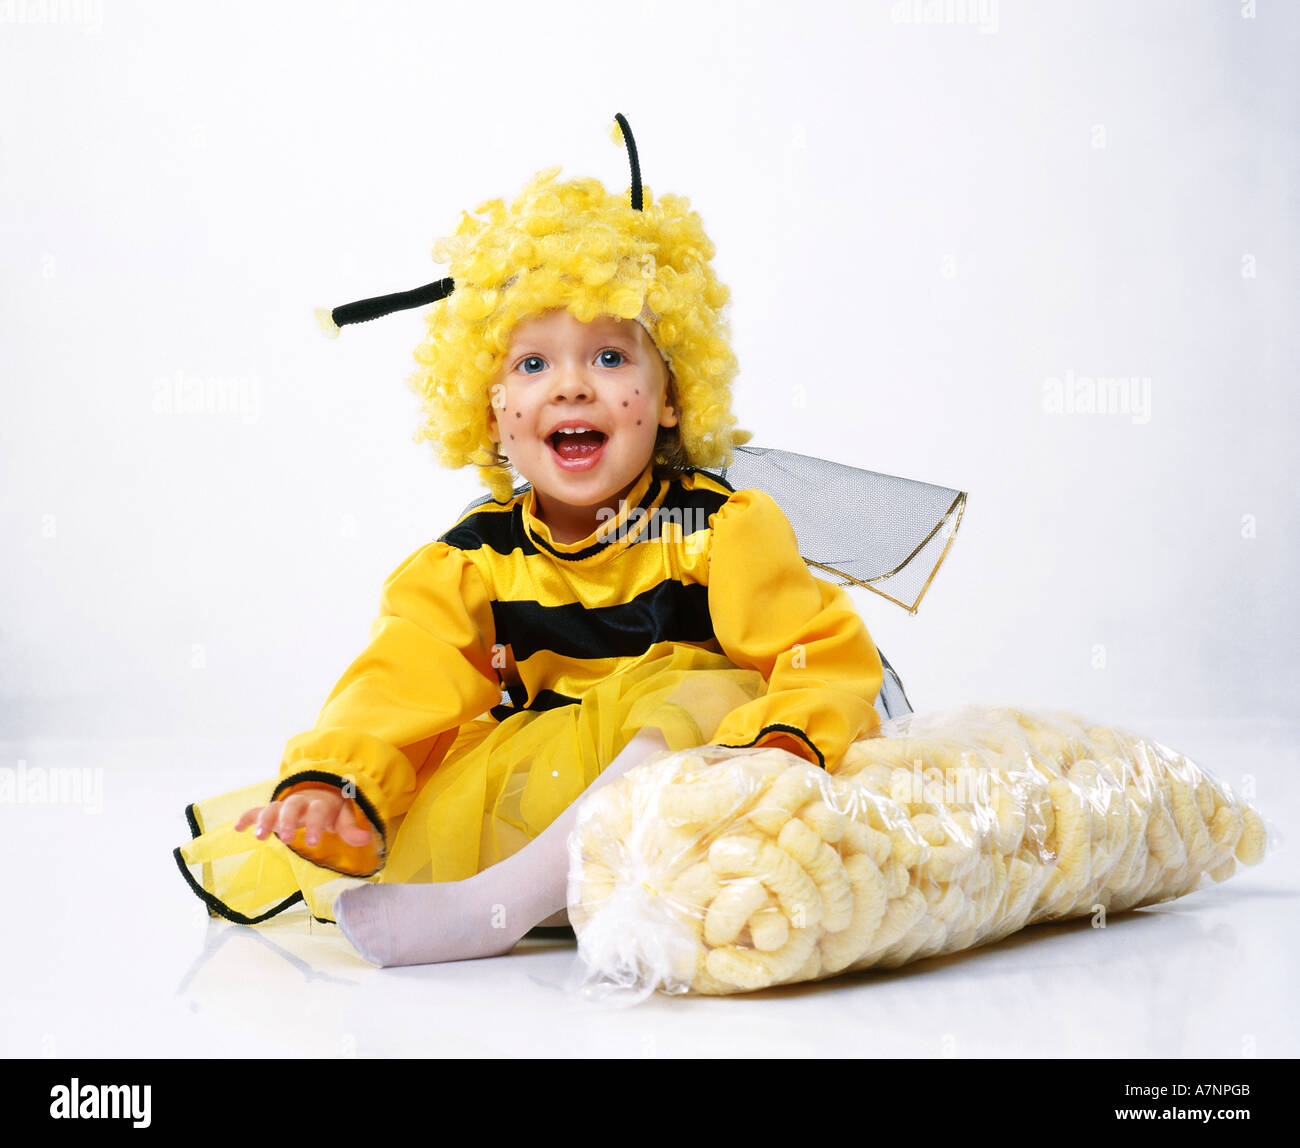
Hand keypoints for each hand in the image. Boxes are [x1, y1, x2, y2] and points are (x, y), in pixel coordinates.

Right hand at [234, 782, 372, 849]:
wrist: (319, 791)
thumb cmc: (331, 808)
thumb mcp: (343, 817)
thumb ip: (351, 828)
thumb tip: (365, 839)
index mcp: (320, 803)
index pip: (318, 811)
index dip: (316, 825)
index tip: (313, 842)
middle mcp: (300, 802)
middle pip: (292, 807)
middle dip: (287, 822)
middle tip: (284, 839)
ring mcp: (284, 805)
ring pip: (273, 809)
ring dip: (265, 820)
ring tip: (259, 837)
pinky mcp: (273, 810)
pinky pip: (257, 810)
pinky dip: (248, 817)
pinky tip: (237, 827)